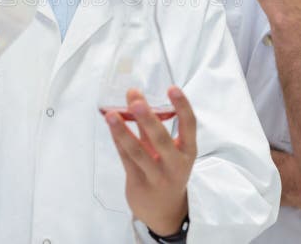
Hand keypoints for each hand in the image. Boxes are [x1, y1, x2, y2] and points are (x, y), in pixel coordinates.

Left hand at [104, 87, 194, 235]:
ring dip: (123, 132)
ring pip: (138, 152)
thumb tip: (133, 92)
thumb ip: (149, 121)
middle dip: (148, 119)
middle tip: (136, 101)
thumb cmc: (166, 170)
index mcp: (188, 151)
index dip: (182, 106)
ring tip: (111, 114)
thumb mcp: (165, 147)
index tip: (172, 88)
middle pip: (162, 140)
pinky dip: (118, 141)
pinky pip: (126, 159)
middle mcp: (176, 164)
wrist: (165, 212)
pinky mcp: (139, 184)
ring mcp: (157, 177)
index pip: (189, 126)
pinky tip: (111, 127)